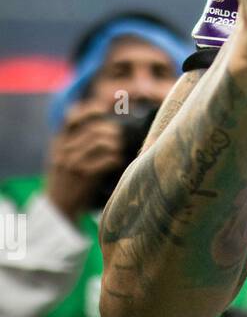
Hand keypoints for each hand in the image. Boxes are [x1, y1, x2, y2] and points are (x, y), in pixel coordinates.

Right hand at [45, 101, 126, 221]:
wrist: (58, 208)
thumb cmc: (64, 180)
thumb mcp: (59, 157)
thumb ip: (69, 139)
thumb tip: (81, 116)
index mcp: (58, 144)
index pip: (71, 119)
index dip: (89, 111)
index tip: (103, 109)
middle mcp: (63, 151)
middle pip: (93, 130)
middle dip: (111, 130)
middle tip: (119, 134)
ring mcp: (73, 164)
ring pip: (102, 143)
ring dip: (116, 144)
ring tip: (119, 148)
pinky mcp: (85, 177)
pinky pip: (107, 160)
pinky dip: (116, 159)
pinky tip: (117, 162)